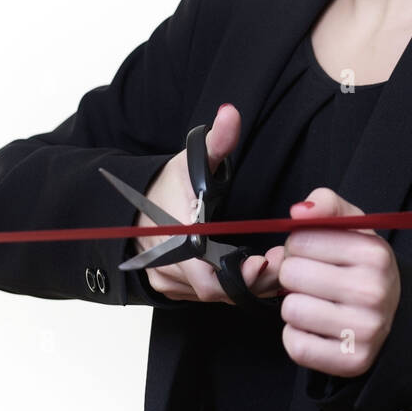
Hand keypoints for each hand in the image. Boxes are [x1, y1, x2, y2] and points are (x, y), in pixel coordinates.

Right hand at [132, 104, 285, 302]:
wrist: (128, 210)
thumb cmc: (164, 187)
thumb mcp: (191, 161)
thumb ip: (216, 141)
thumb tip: (231, 113)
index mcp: (176, 237)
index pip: (208, 272)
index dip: (239, 274)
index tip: (267, 260)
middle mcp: (170, 266)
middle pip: (217, 291)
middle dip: (252, 281)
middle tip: (283, 263)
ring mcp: (171, 282)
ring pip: (215, 297)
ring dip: (246, 285)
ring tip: (279, 266)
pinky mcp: (175, 290)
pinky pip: (207, 297)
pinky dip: (231, 287)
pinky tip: (257, 275)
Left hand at [279, 188, 400, 376]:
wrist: (392, 313)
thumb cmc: (360, 264)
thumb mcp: (351, 225)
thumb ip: (325, 203)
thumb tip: (298, 212)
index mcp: (374, 252)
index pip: (300, 239)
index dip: (299, 245)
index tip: (315, 253)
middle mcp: (374, 291)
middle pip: (291, 273)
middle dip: (294, 274)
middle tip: (313, 279)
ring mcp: (365, 330)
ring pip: (290, 310)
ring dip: (295, 305)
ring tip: (317, 302)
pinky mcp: (352, 361)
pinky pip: (296, 345)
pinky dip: (297, 336)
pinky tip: (317, 328)